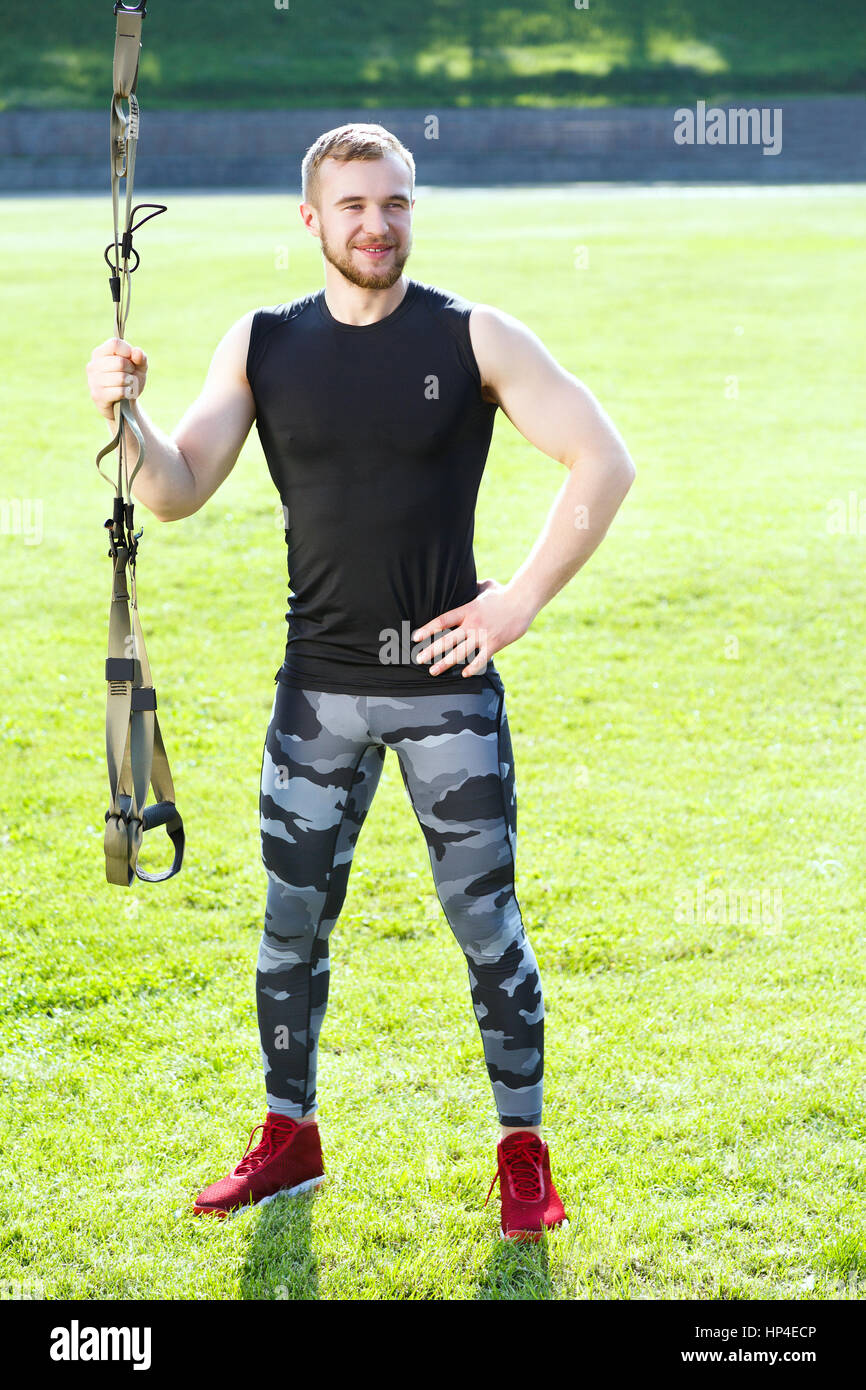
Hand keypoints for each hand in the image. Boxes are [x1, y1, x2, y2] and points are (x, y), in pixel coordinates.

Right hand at [86, 337, 147, 421]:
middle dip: (131, 370)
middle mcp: (93, 365)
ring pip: (121, 378)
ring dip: (130, 383)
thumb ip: (140, 358)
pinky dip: (128, 393)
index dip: (128, 351)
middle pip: (120, 362)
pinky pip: (120, 391)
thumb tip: (136, 351)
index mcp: (100, 353)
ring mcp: (93, 381)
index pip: (115, 344)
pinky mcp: (97, 395)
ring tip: (127, 385)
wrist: (124, 405)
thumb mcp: (139, 368)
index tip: (131, 359)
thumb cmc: (130, 381)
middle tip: (129, 375)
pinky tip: (125, 394)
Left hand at [411, 577, 535, 677]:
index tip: (415, 637)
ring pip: (460, 652)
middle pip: (447, 640)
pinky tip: (463, 674)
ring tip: (433, 671)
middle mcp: (472, 624)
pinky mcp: (494, 643)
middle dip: (430, 650)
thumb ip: (473, 588)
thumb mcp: (486, 586)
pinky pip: (481, 659)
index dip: (427, 629)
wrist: (523, 599)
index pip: (442, 620)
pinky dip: (472, 668)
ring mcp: (482, 635)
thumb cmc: (504, 593)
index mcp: (467, 610)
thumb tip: (467, 583)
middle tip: (418, 659)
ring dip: (445, 663)